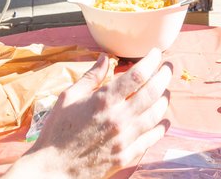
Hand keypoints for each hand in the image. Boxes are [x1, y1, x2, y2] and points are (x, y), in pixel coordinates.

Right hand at [6, 50, 170, 178]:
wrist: (53, 169)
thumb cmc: (57, 131)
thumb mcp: (68, 98)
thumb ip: (90, 77)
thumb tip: (104, 57)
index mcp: (103, 101)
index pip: (137, 75)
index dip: (151, 61)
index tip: (156, 53)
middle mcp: (118, 119)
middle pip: (152, 92)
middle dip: (164, 75)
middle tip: (168, 67)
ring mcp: (124, 139)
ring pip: (155, 114)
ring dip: (164, 99)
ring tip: (165, 91)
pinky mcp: (125, 156)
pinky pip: (151, 139)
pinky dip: (161, 128)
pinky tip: (164, 121)